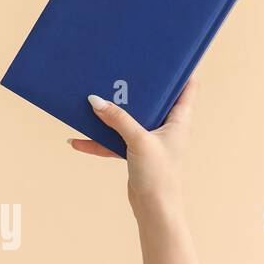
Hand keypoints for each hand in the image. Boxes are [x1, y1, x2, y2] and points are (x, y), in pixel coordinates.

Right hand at [69, 78, 198, 222]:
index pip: (186, 89)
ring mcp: (149, 141)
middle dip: (134, 88)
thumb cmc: (160, 175)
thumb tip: (95, 100)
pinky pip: (113, 141)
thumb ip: (118, 119)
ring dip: (110, 114)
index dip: (182, 70)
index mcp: (178, 121)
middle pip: (151, 100)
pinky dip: (97, 141)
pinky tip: (77, 140)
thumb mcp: (138, 140)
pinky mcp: (134, 154)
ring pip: (127, 120)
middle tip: (119, 71)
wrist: (155, 209)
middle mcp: (165, 127)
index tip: (171, 54)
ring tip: (90, 102)